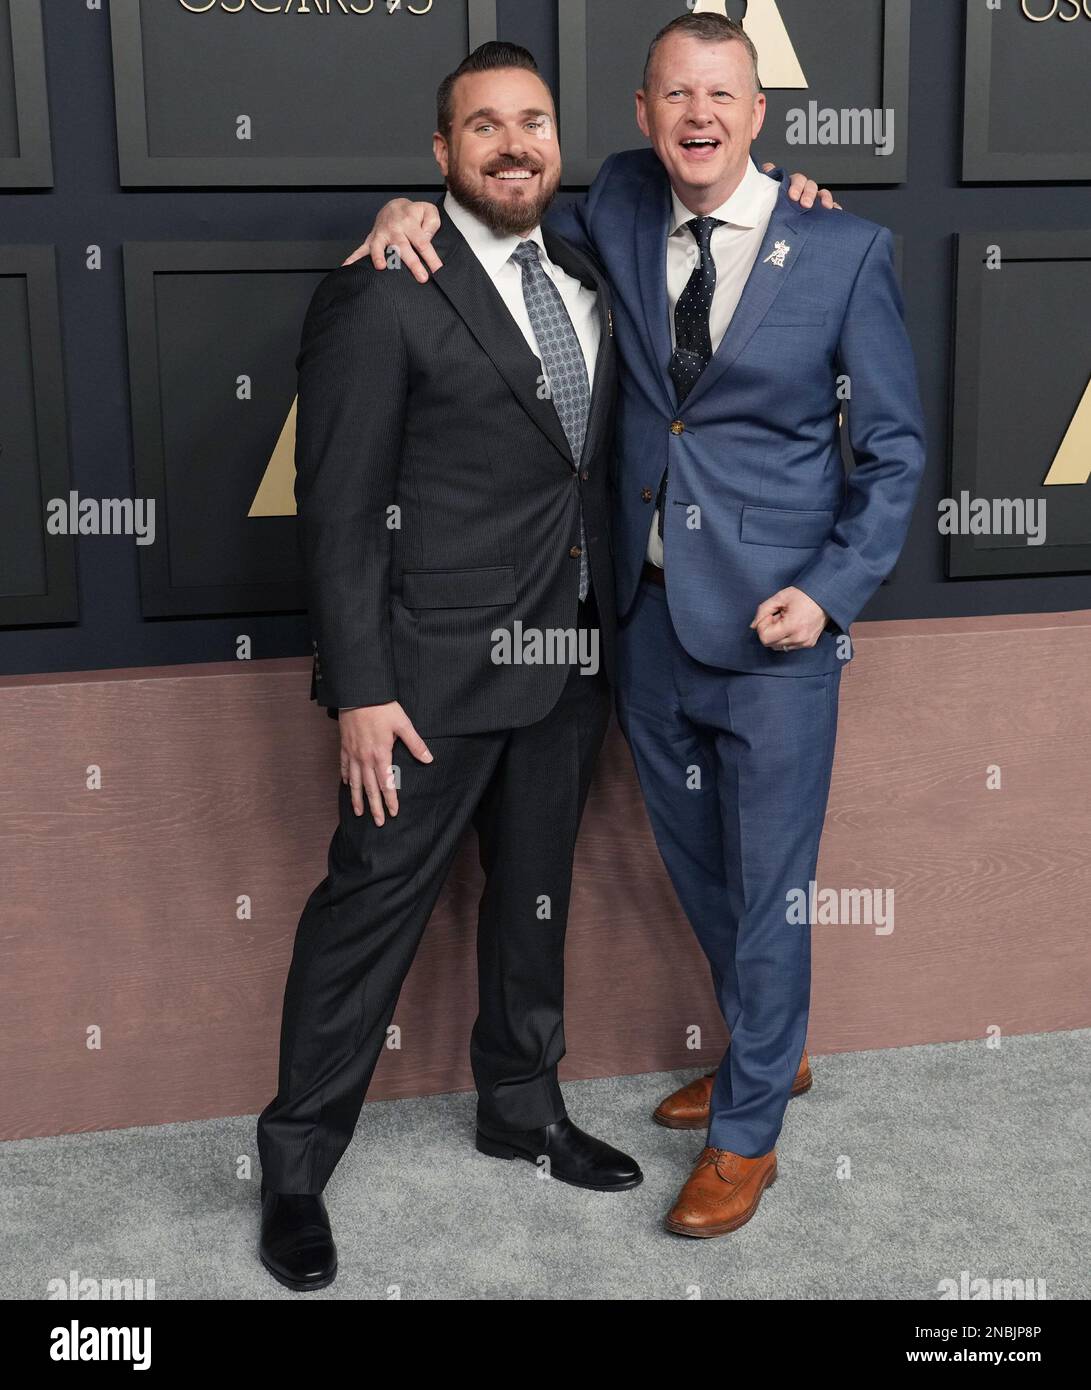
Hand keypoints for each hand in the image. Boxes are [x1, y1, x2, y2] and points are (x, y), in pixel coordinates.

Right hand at [338, 702, 432, 824]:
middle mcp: (365, 758)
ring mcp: (353, 754)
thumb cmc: (382, 708)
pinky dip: (346, 778)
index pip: (386, 784)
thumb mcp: (403, 724)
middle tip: (378, 823)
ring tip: (359, 813)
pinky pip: (344, 767)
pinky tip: (347, 785)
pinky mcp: (345, 746)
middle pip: (370, 788)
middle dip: (375, 807)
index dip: (390, 800)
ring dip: (357, 798)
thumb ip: (415, 744)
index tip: (393, 813)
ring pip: (355, 782)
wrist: (358, 694)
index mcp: (381, 755)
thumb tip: (429, 759)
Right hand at [341, 199, 443, 282]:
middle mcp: (395, 229)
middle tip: (421, 277)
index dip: (431, 257)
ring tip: (381, 267)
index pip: (423, 242)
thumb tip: (427, 238)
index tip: (438, 271)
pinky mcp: (372, 239)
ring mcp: (381, 235)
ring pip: (380, 247)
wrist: (394, 207)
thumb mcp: (428, 211)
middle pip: (403, 247)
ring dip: (379, 256)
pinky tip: (346, 267)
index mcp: (410, 223)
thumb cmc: (414, 213)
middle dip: (412, 263)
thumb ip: (432, 224)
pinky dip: (353, 258)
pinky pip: (361, 249)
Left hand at [750, 587, 829, 651]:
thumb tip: (753, 626)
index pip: (765, 638)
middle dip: (769, 630)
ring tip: (785, 620)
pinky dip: (785, 637)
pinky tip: (792, 625)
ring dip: (777, 635)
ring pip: (778, 647)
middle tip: (777, 616)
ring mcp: (805, 643)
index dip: (762, 626)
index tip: (770, 615)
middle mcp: (799, 638)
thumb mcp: (780, 597)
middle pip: (770, 644)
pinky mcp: (809, 644)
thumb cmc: (804, 595)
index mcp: (792, 626)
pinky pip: (788, 646)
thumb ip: (763, 610)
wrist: (826, 597)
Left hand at [764, 164, 840, 210]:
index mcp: (791, 187)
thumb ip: (768, 181)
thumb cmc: (772, 211)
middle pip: (810, 186)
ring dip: (825, 198)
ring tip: (825, 206)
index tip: (792, 196)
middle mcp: (803, 192)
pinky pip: (831, 207)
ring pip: (822, 194)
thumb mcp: (768, 196)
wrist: (776, 233)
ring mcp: (813, 201)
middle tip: (805, 204)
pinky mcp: (821, 212)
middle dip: (808, 194)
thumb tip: (767, 168)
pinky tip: (836, 210)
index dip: (796, 185)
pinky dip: (835, 208)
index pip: (796, 180)